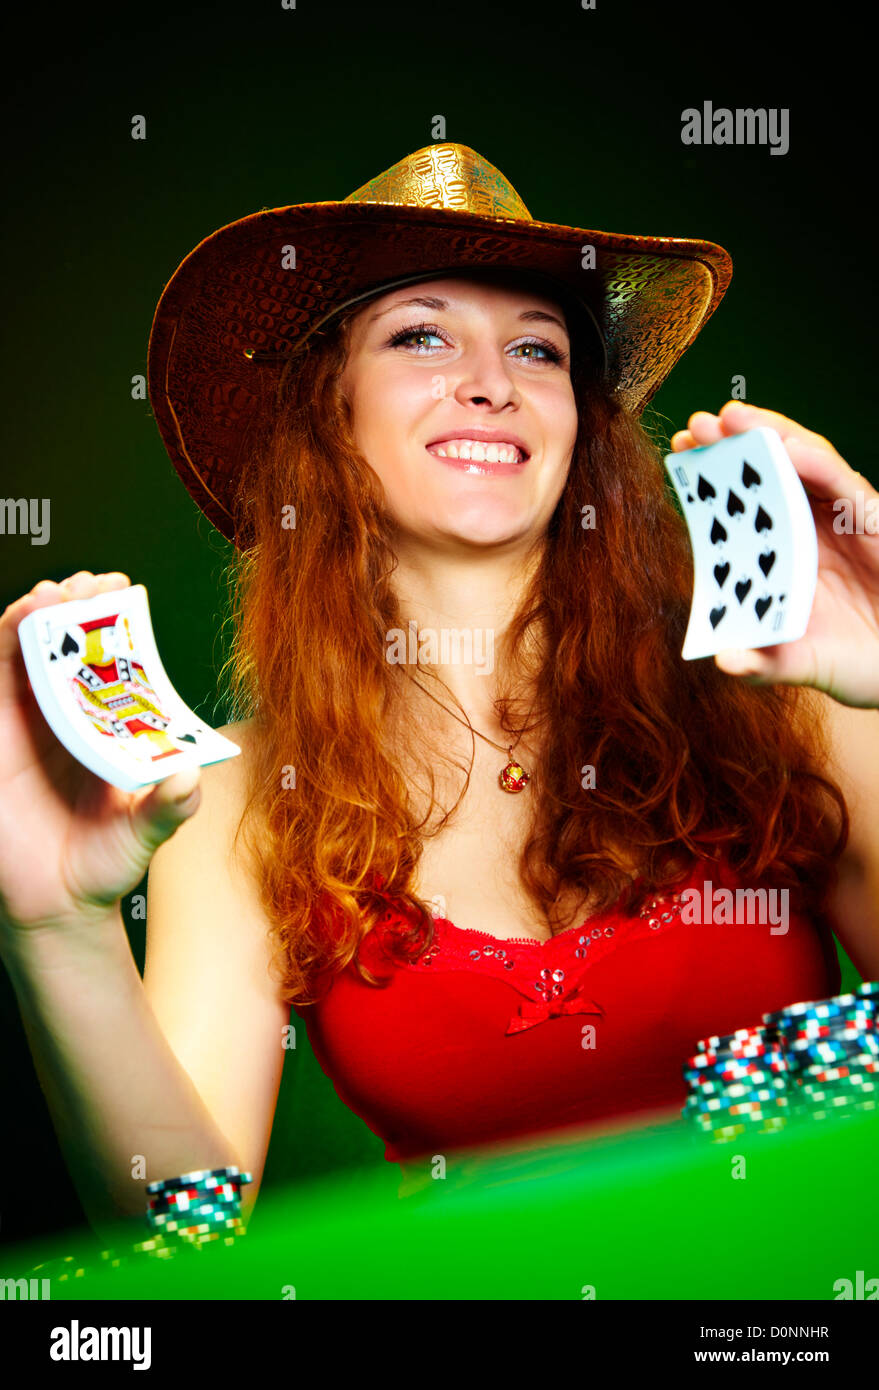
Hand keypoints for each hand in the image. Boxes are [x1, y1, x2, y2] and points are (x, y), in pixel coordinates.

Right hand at [0, 571, 201, 934]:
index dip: (115, 622)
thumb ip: (169, 808)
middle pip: (68, 645)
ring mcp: (28, 725)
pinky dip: (4, 643)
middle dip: (77, 605)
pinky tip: (19, 622)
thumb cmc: (103, 866)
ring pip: (28, 653)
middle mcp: (69, 719)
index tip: (126, 591)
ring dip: (38, 615)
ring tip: (57, 593)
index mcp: (110, 728)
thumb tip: (190, 778)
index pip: (110, 661)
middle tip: (92, 584)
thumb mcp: (147, 835)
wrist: (55, 909)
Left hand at [670, 401, 878, 708]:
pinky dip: (814, 461)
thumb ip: (760, 663)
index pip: (743, 503)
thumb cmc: (849, 661)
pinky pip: (842, 483)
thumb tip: (724, 661)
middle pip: (768, 472)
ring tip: (732, 419)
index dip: (713, 477)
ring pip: (804, 463)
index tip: (680, 452)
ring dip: (769, 436)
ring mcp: (842, 521)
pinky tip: (787, 445)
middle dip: (732, 443)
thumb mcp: (795, 663)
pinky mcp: (872, 520)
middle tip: (697, 426)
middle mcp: (809, 529)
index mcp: (780, 553)